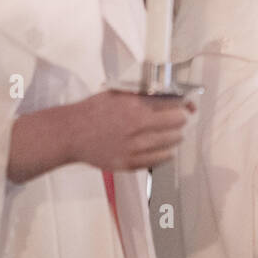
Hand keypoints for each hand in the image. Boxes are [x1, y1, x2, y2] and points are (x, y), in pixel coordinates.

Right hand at [67, 91, 193, 171]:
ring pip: (171, 143)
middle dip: (180, 120)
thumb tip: (169, 93)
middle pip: (177, 124)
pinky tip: (165, 150)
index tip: (188, 107)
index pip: (174, 104)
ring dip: (175, 137)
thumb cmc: (93, 110)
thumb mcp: (118, 93)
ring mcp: (133, 148)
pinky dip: (165, 154)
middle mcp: (136, 127)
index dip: (184, 105)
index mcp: (135, 106)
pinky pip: (158, 160)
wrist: (69, 134)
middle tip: (179, 120)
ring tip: (173, 134)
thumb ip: (142, 93)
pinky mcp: (128, 164)